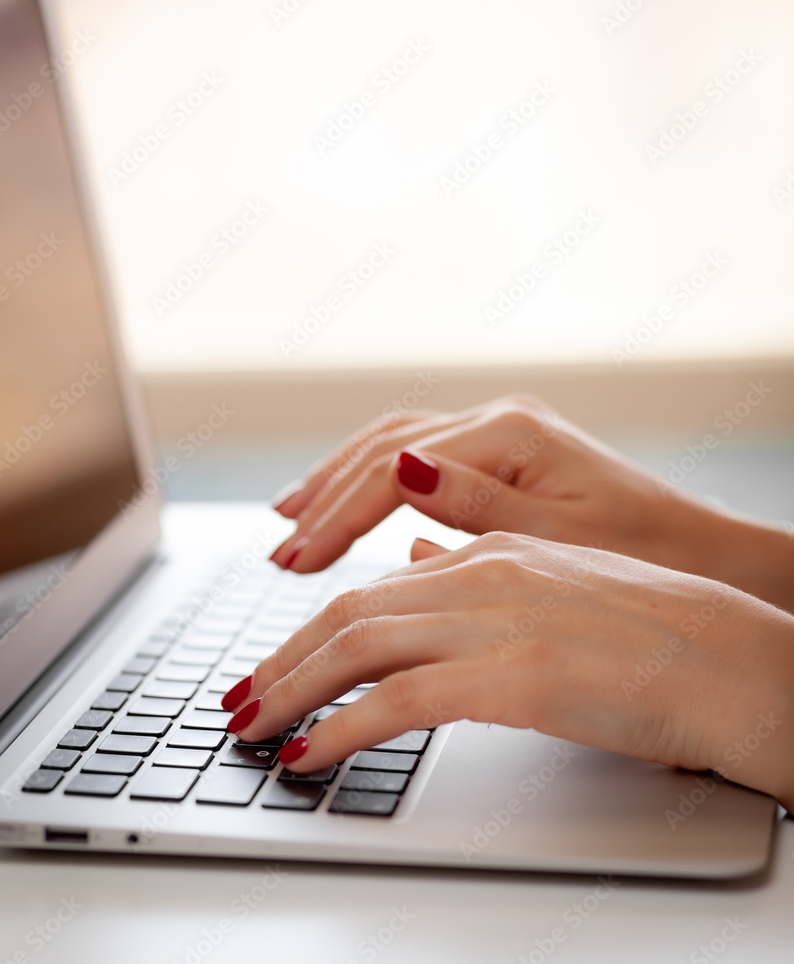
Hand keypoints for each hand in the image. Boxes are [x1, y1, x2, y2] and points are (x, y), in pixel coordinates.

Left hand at [228, 533, 793, 811]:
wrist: (735, 659)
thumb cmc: (654, 630)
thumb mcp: (556, 584)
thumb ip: (477, 568)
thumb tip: (414, 554)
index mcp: (492, 550)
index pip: (373, 587)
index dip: (309, 630)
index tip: (274, 664)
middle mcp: (483, 573)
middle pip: (349, 612)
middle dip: (281, 661)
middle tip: (239, 702)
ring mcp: (498, 620)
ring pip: (360, 646)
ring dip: (292, 690)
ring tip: (251, 728)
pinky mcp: (518, 676)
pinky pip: (403, 700)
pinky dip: (344, 729)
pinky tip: (312, 754)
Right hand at [269, 394, 793, 611]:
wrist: (702, 553)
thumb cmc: (645, 553)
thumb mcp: (559, 541)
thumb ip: (477, 507)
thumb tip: (402, 474)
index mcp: (510, 434)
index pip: (394, 469)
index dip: (340, 517)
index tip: (298, 561)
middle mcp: (498, 421)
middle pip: (382, 446)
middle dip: (325, 497)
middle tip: (280, 546)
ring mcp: (498, 434)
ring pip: (392, 444)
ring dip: (338, 481)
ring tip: (291, 517)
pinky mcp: (500, 457)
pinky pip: (417, 459)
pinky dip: (372, 482)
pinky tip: (349, 503)